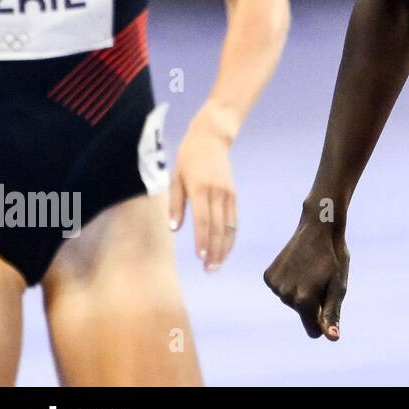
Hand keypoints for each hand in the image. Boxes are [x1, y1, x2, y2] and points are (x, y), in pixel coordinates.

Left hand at [169, 107, 237, 271]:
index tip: (201, 257)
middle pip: (218, 228)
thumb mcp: (175, 178)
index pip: (203, 221)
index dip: (203, 240)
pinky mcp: (233, 195)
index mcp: (201, 190)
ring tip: (218, 265)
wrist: (212, 138)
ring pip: (229, 226)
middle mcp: (218, 194)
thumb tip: (175, 229)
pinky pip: (233, 219)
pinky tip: (225, 248)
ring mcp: (228, 195)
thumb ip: (175, 204)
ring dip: (224, 247)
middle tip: (210, 270)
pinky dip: (230, 236)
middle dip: (215, 250)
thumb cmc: (188, 158)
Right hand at [264, 211, 348, 340]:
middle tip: (320, 277)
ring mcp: (275, 286)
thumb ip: (332, 314)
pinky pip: (280, 288)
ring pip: (290, 300)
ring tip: (309, 269)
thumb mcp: (338, 287)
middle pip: (302, 312)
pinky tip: (296, 266)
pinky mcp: (268, 276)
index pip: (313, 329)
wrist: (318, 228)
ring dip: (299, 290)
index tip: (328, 306)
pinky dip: (288, 281)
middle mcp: (286, 296)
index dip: (322, 321)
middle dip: (312, 301)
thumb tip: (331, 338)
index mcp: (305, 300)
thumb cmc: (334, 259)